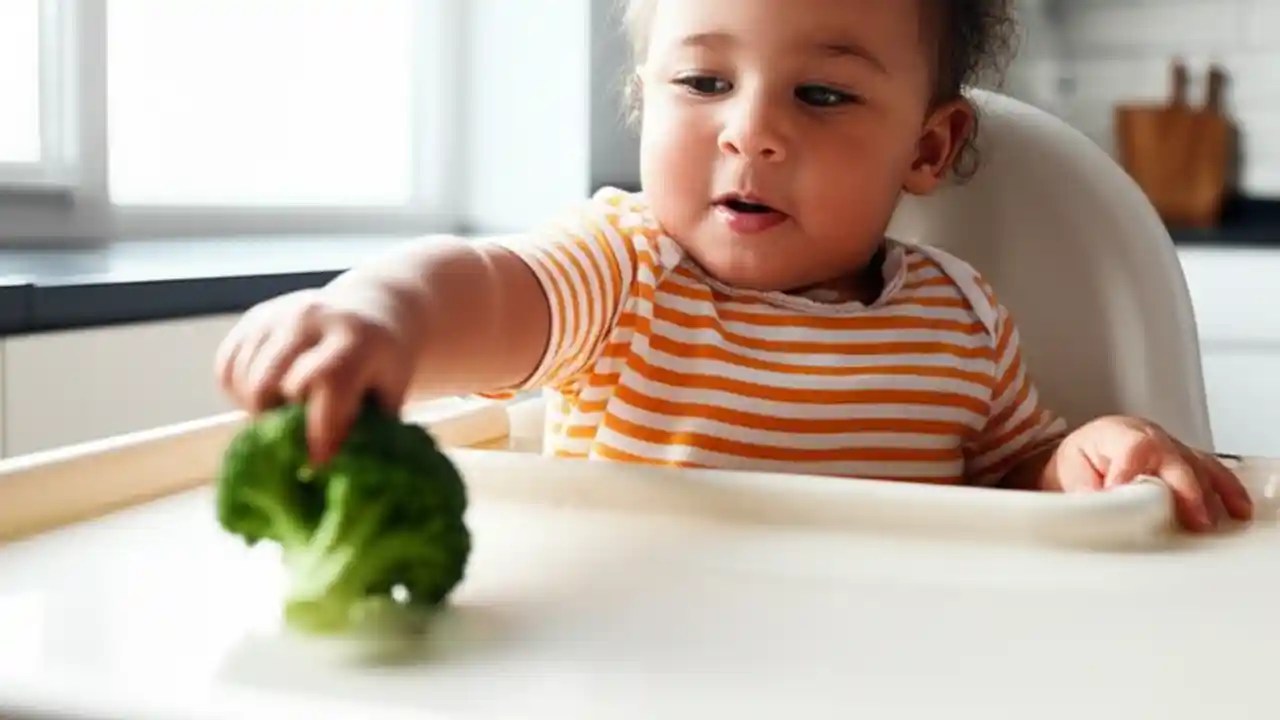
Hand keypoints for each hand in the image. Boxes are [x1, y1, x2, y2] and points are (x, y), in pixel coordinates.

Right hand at [214, 288, 416, 463]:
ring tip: (287, 415)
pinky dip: (240, 393)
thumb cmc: (381, 368)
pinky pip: (227, 369)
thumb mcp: (389, 395)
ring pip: (245, 379)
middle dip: (280, 422)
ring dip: (260, 410)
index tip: (318, 462)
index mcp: (358, 338)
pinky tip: (270, 395)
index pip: (328, 380)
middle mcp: (314, 318)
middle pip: (273, 382)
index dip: (320, 427)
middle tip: (299, 439)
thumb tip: (333, 476)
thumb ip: (365, 431)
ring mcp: (279, 314)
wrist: (370, 312)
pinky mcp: (253, 318)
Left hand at [1042, 415, 1252, 531]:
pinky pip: (1213, 474)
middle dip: (1184, 489)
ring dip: (1211, 494)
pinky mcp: (1187, 464)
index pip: (1133, 448)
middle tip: (1191, 519)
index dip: (1132, 471)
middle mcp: (1151, 438)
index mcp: (1118, 434)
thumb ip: (1082, 487)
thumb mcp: (1070, 471)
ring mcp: (1173, 450)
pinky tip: (1237, 511)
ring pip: (1199, 465)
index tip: (1126, 495)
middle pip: (1174, 459)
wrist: (1090, 456)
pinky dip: (1227, 493)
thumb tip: (1093, 503)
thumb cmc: (1082, 461)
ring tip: (1212, 522)